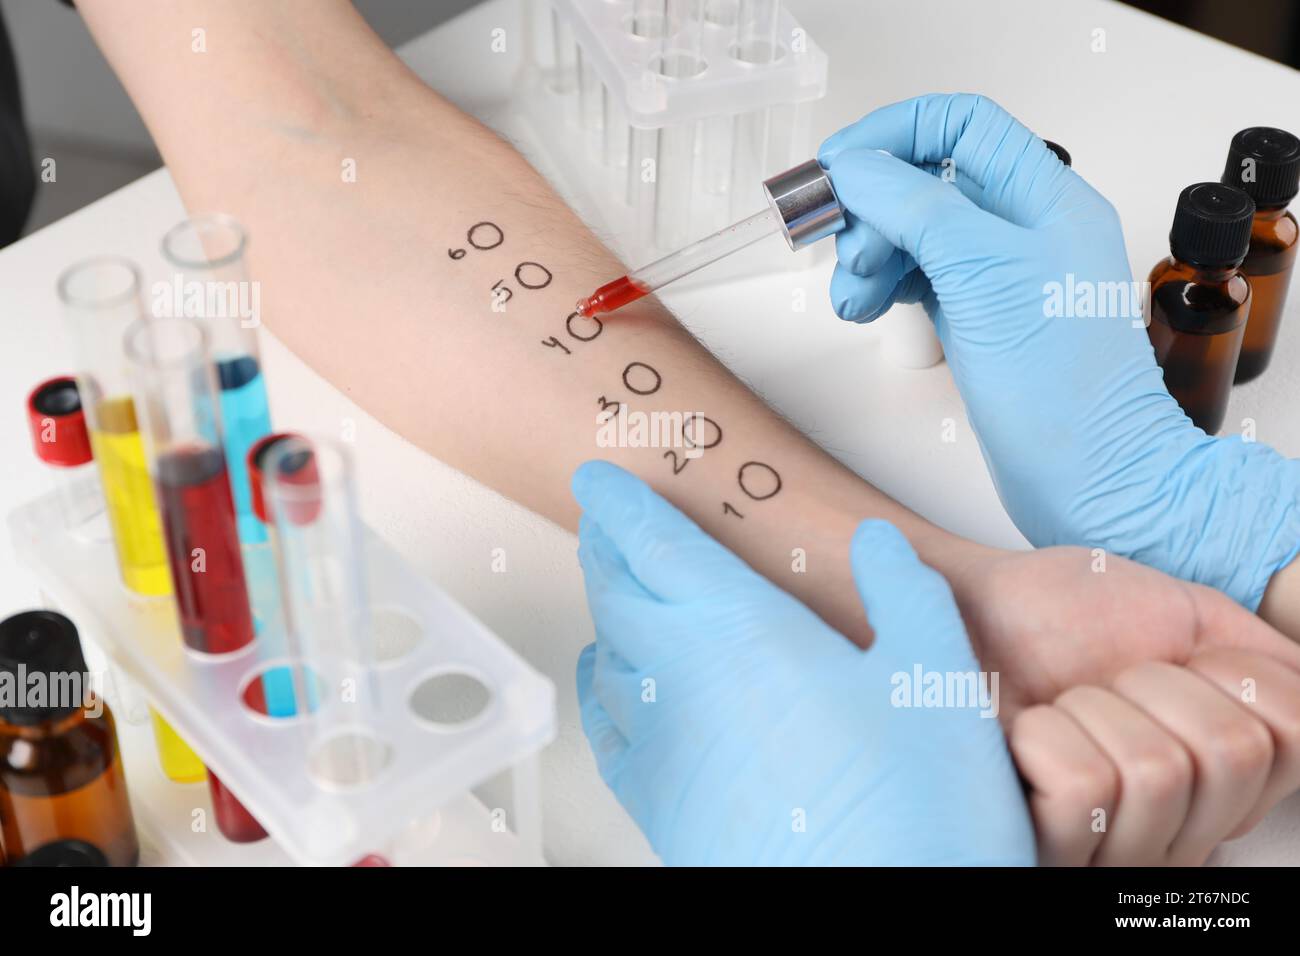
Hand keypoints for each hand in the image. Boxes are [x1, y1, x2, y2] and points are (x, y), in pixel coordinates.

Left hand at [571, 461, 1033, 865]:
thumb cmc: (909, 814)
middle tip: (602, 524)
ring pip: (607, 651)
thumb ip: (905, 593)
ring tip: (613, 588)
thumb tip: (878, 544)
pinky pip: (606, 724)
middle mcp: (682, 676)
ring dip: (605, 609)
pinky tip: (607, 680)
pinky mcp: (656, 801)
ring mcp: (660, 742)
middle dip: (608, 548)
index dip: (622, 505)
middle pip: (619, 591)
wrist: (868, 919)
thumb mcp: (935, 678)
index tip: (598, 481)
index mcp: (741, 628)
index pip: (657, 544)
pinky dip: (598, 685)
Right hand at [818, 93, 1299, 610]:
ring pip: (913, 233)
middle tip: (843, 252)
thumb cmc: (1063, 390)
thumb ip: (914, 206)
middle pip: (926, 180)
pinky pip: (917, 278)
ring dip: (868, 255)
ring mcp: (999, 277)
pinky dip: (882, 286)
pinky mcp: (979, 318)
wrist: (1090, 479)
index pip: (962, 124)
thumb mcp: (980, 273)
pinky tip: (865, 310)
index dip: (894, 132)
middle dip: (872, 209)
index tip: (837, 165)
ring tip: (852, 298)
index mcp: (1044, 198)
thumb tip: (856, 168)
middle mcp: (1024, 230)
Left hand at [953, 545, 1299, 863]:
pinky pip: (1083, 788)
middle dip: (1159, 686)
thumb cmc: (1060, 614)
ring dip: (1095, 708)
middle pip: (1232, 757)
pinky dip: (1045, 734)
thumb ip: (1269, 657)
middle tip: (1108, 684)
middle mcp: (1184, 831)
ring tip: (1060, 710)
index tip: (1174, 661)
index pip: (1295, 743)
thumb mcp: (1187, 615)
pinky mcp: (1047, 850)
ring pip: (1157, 773)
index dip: (1232, 675)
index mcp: (1226, 782)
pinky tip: (1021, 739)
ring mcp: (1116, 851)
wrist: (967, 608)